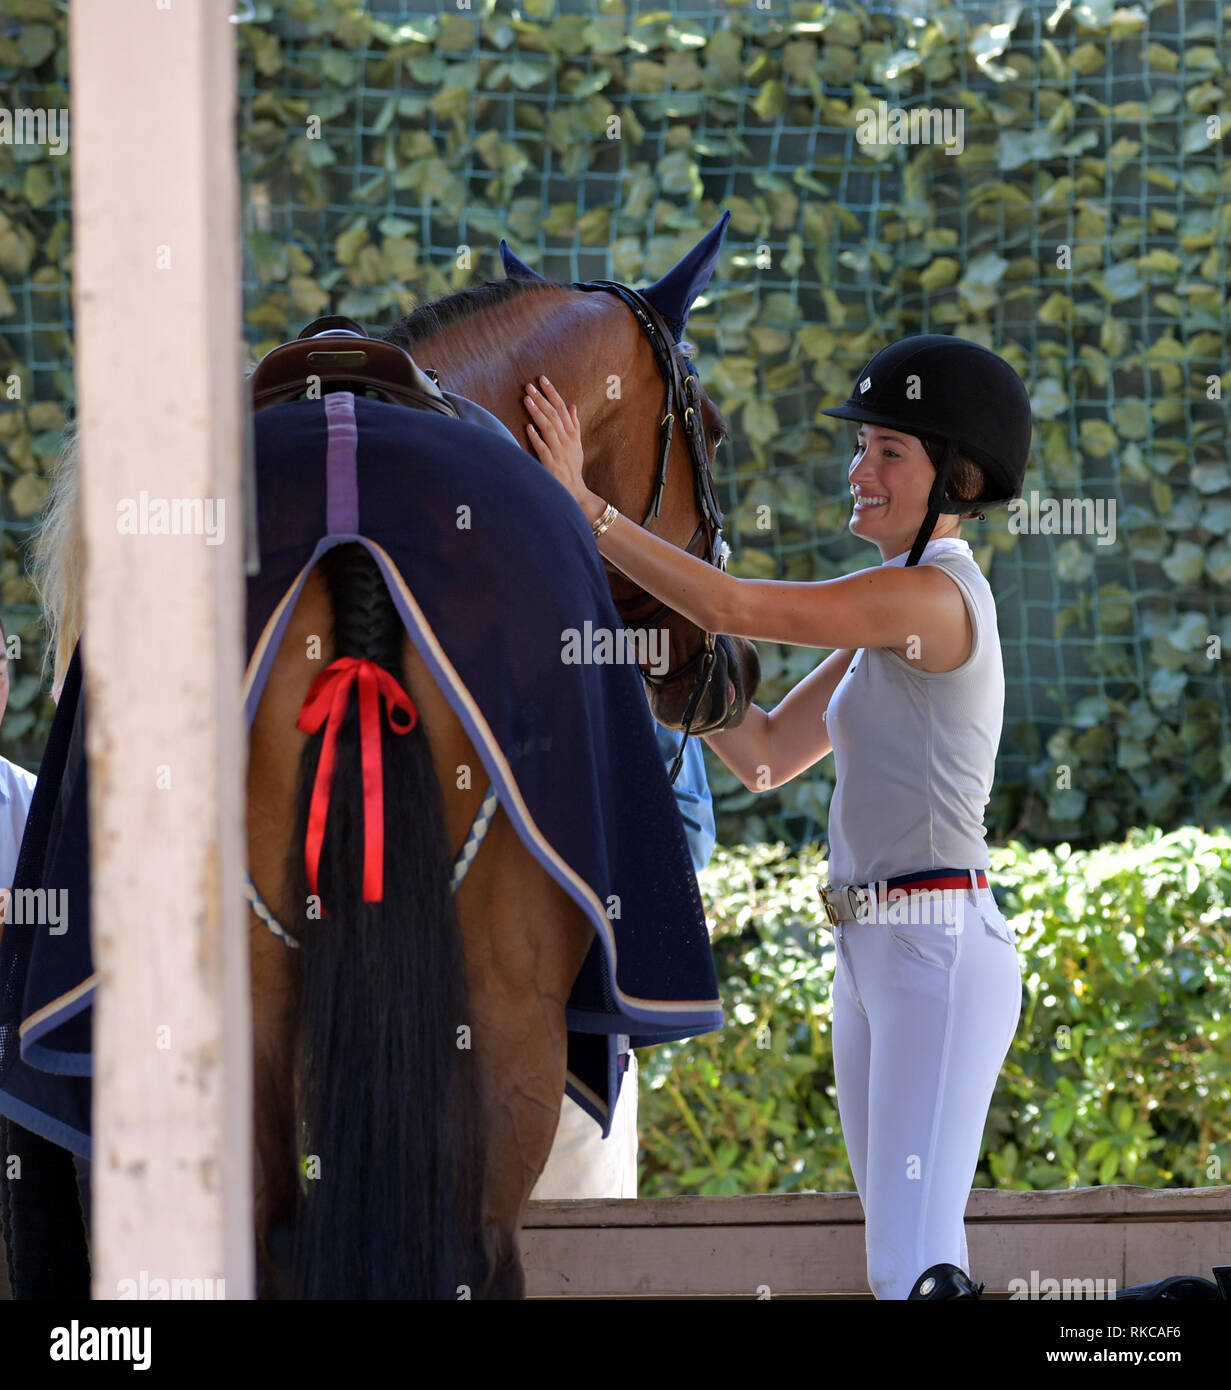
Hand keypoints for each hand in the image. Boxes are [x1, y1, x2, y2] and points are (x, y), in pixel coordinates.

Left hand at [522, 376, 594, 511]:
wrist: (574, 491)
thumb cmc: (572, 467)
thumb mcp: (577, 445)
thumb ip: (574, 425)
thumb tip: (572, 406)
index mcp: (572, 434)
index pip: (562, 408)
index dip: (552, 393)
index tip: (542, 379)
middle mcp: (566, 440)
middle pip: (554, 415)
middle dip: (541, 399)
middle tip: (529, 385)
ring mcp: (559, 452)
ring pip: (548, 428)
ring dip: (537, 413)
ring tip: (527, 399)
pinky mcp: (551, 464)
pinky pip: (543, 448)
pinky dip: (536, 437)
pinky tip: (528, 427)